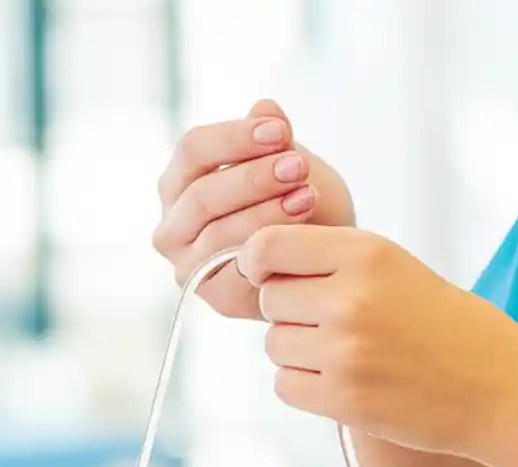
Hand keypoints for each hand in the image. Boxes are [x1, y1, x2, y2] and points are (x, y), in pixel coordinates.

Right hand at [152, 99, 355, 318]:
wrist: (332, 259)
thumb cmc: (306, 206)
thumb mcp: (295, 164)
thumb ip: (276, 140)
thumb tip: (265, 106)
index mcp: (182, 182)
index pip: (193, 150)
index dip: (235, 137)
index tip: (280, 130)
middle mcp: (174, 224)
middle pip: (202, 194)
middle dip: (253, 177)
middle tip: (298, 165)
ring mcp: (190, 264)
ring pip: (217, 234)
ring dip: (264, 213)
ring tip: (307, 196)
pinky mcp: (216, 297)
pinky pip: (233, 274)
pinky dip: (266, 254)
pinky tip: (299, 238)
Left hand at [237, 225, 517, 453]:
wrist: (501, 388)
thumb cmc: (448, 325)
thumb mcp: (398, 270)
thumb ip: (332, 261)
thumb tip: (251, 262)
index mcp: (367, 254)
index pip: (267, 247)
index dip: (260, 262)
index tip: (273, 276)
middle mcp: (351, 297)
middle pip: (270, 300)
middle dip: (292, 313)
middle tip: (339, 324)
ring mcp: (345, 351)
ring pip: (275, 345)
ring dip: (301, 352)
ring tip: (354, 356)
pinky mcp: (344, 398)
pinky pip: (286, 385)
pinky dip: (307, 387)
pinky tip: (350, 384)